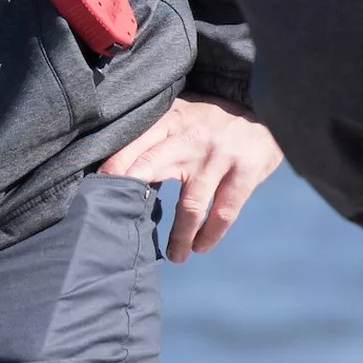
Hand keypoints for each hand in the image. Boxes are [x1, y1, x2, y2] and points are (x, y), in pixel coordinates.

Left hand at [99, 93, 282, 262]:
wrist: (265, 106)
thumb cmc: (212, 119)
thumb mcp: (182, 114)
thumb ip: (156, 135)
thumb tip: (119, 169)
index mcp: (171, 119)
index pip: (133, 146)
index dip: (113, 171)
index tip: (97, 195)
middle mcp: (191, 137)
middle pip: (150, 169)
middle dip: (130, 200)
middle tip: (118, 228)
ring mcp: (218, 157)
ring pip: (190, 206)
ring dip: (179, 237)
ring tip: (174, 256)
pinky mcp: (244, 173)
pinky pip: (223, 213)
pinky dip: (210, 235)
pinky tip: (200, 247)